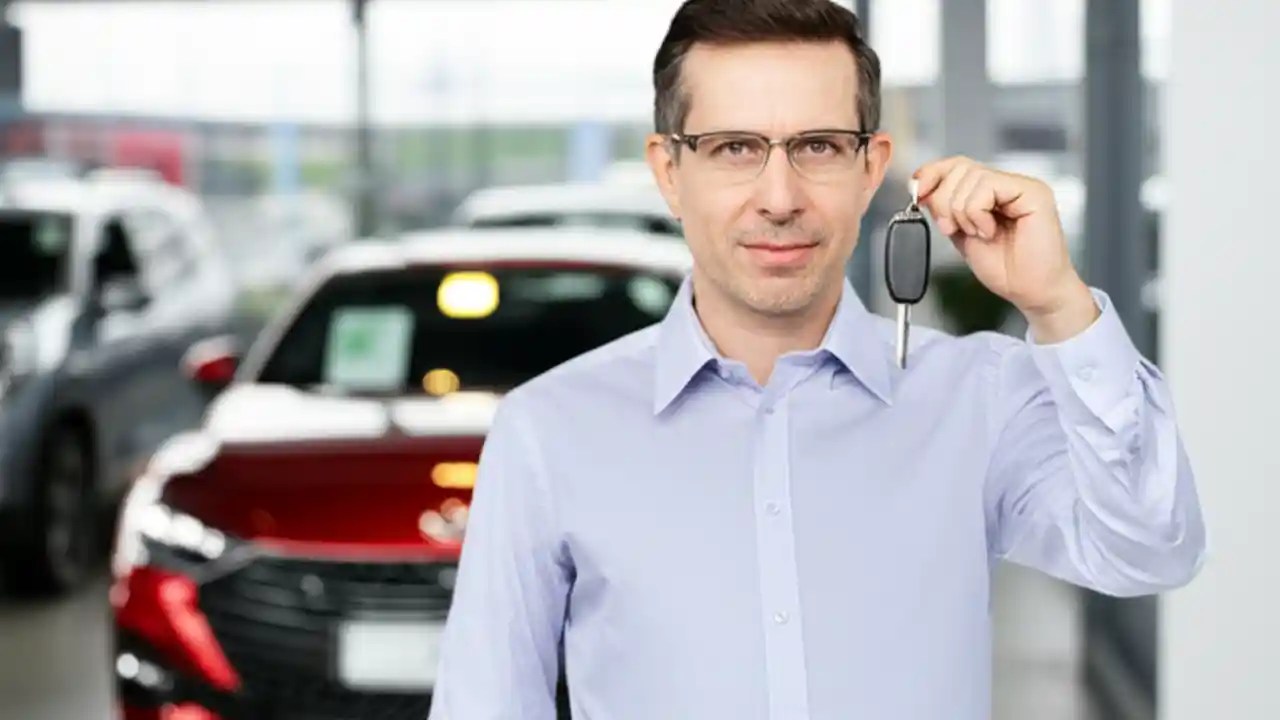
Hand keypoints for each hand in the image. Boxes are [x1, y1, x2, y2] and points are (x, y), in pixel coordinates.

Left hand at [913, 156, 1098, 341]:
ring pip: (972, 175)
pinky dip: (978, 212)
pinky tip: (990, 231)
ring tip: (978, 233)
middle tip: (951, 228)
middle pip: (960, 167)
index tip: (917, 192)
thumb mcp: (961, 234)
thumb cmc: (1005, 269)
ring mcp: (1021, 186)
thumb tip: (921, 188)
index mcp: (990, 192)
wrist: (1031, 292)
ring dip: (962, 211)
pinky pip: (988, 186)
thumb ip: (944, 210)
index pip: (956, 165)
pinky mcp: (1033, 192)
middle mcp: (1007, 184)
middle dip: (944, 200)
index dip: (932, 174)